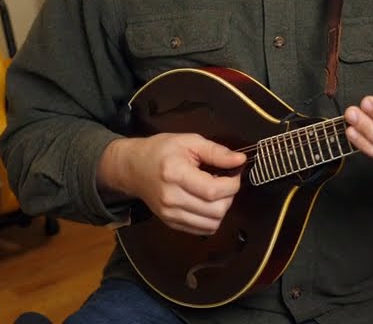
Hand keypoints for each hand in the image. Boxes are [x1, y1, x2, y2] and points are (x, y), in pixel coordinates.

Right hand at [99, 133, 245, 234]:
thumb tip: (240, 161)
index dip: (233, 184)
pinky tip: (207, 202)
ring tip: (217, 192)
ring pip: (211, 224)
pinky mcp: (170, 223)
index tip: (235, 173)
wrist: (133, 168)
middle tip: (226, 182)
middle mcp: (171, 198)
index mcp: (175, 174)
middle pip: (216, 211)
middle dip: (230, 196)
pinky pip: (202, 230)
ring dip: (222, 209)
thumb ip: (216, 151)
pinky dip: (211, 218)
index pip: (213, 191)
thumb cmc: (160, 150)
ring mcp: (170, 214)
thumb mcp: (188, 141)